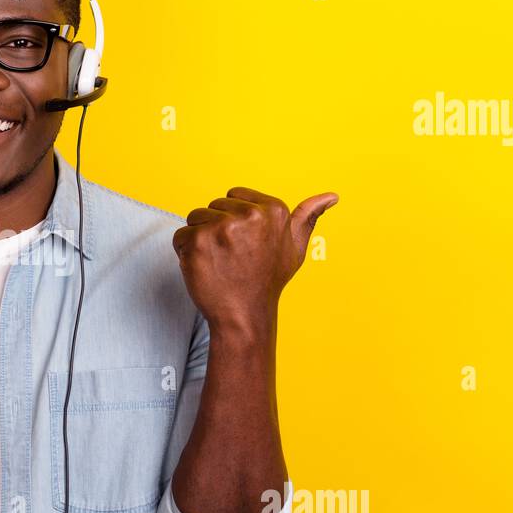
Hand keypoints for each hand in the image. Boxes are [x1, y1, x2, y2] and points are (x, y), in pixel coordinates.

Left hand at [172, 186, 338, 337]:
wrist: (244, 316)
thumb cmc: (268, 281)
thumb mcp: (295, 248)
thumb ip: (308, 217)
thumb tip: (332, 196)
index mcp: (274, 209)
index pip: (233, 196)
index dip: (233, 220)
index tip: (244, 244)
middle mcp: (249, 215)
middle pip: (213, 206)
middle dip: (216, 229)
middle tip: (231, 257)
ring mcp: (222, 228)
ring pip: (195, 218)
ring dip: (199, 240)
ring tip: (218, 262)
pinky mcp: (197, 241)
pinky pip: (180, 235)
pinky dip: (184, 252)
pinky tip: (204, 268)